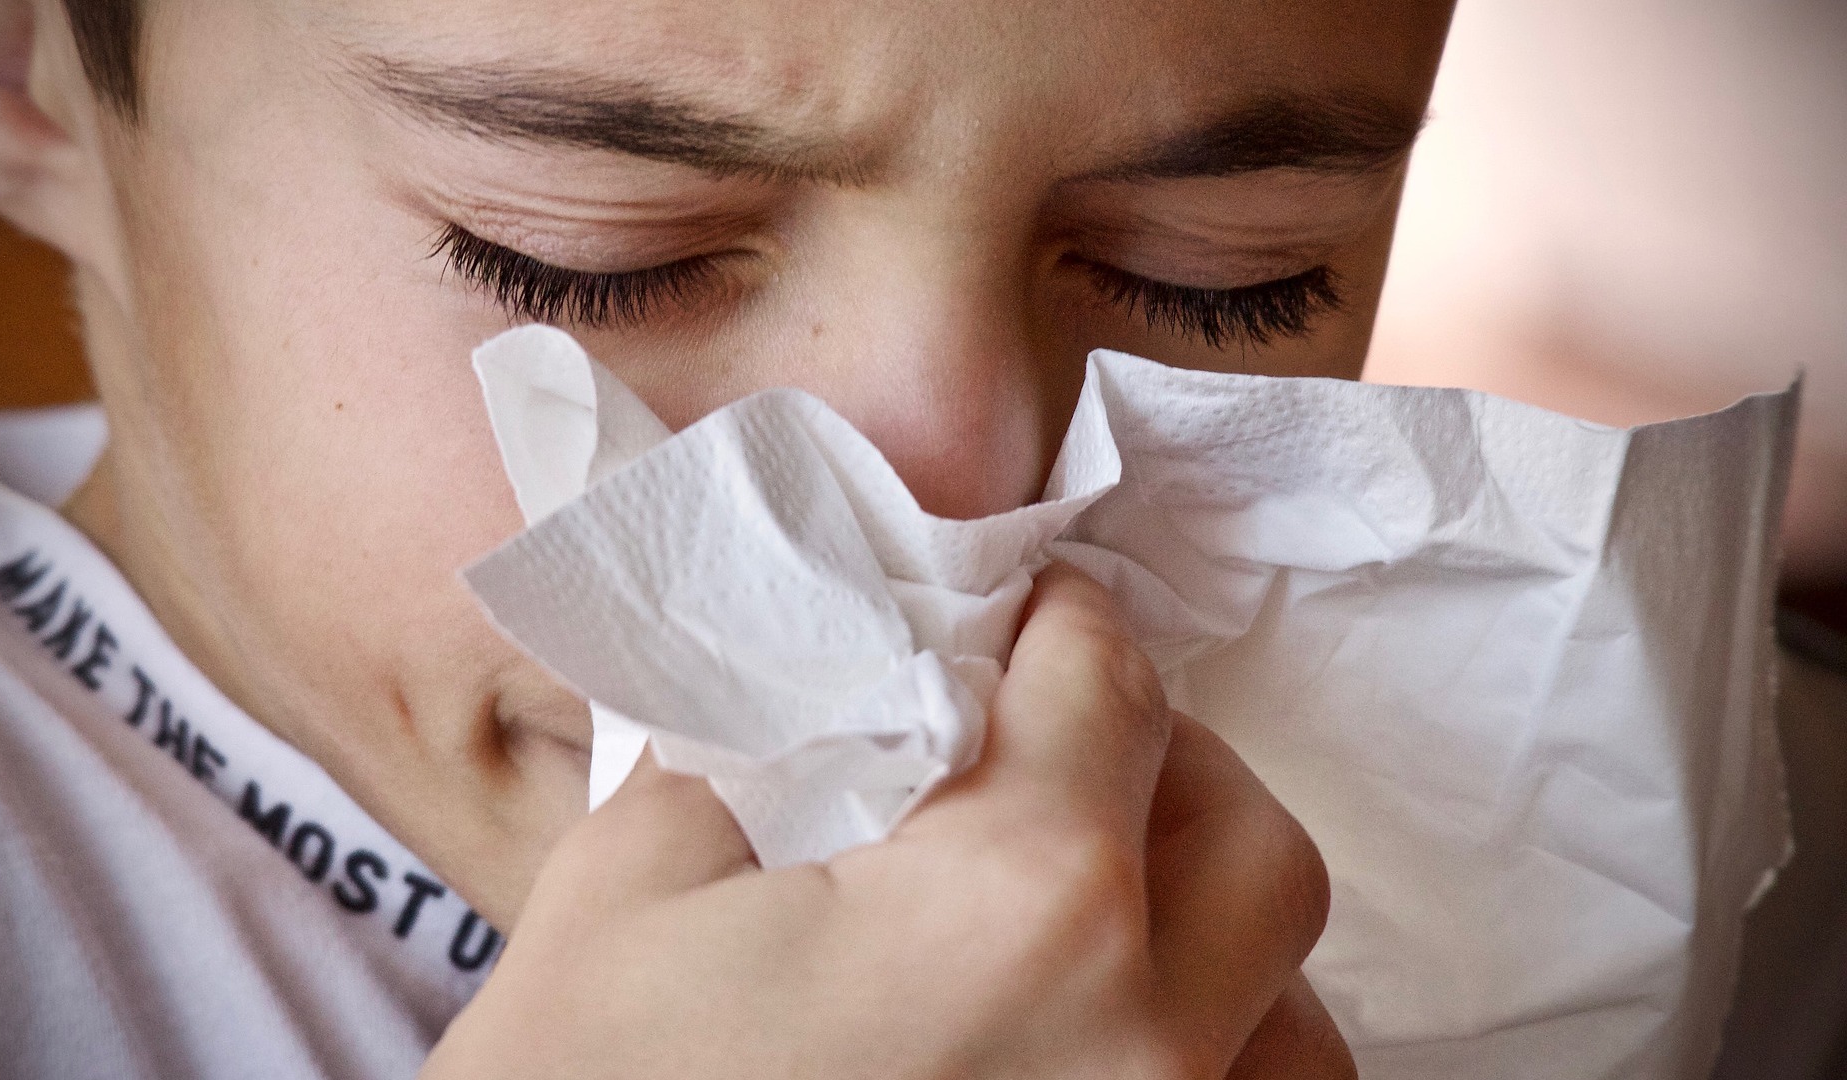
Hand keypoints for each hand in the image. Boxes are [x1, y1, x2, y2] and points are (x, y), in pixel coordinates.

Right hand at [422, 563, 1351, 1077]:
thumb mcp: (631, 883)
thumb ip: (770, 750)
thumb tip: (849, 698)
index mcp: (1022, 903)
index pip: (1108, 689)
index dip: (1067, 623)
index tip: (1038, 615)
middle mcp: (1143, 1039)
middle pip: (1249, 841)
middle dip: (1166, 762)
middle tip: (1064, 750)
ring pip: (1296, 1019)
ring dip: (1219, 936)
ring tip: (1110, 916)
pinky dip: (1219, 1069)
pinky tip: (1114, 1050)